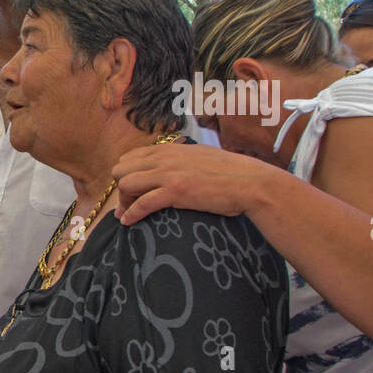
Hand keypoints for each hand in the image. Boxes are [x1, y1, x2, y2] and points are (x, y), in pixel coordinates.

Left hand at [113, 142, 273, 224]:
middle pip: (121, 169)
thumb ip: (181, 159)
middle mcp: (165, 158)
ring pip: (126, 184)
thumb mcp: (200, 157)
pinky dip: (131, 214)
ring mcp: (169, 173)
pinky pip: (141, 203)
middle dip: (121, 188)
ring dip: (123, 201)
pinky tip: (129, 222)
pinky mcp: (175, 191)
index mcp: (169, 149)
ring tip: (128, 214)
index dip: (127, 175)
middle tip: (128, 204)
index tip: (131, 190)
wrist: (251, 183)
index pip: (130, 157)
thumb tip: (170, 166)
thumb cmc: (230, 173)